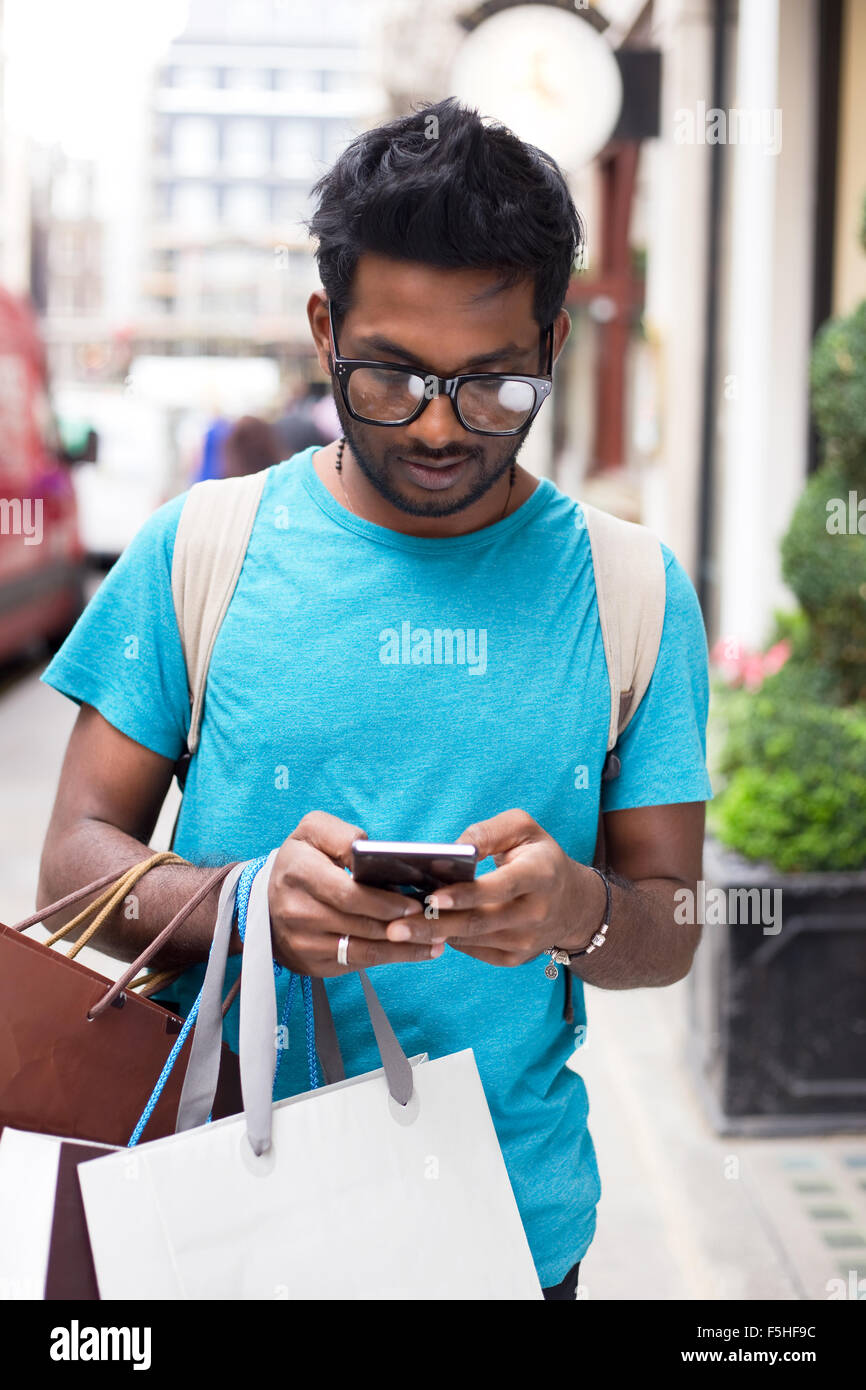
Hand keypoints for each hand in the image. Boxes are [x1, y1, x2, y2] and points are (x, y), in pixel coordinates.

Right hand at [268, 811, 446, 976]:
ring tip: (436, 940)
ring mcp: (303, 943)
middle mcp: (296, 912)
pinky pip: (357, 964)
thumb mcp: (312, 832)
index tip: (415, 903)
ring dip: (404, 948)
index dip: (384, 901)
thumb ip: (342, 835)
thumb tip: (371, 852)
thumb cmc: (300, 860)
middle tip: (436, 921)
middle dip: (402, 925)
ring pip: (362, 951)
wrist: (264, 902)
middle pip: (360, 925)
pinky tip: (415, 951)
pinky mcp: (312, 964)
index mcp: (298, 873)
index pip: (347, 893)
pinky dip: (389, 958)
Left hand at [384, 809, 603, 966]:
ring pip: (471, 940)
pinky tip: (423, 931)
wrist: (573, 904)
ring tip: (397, 929)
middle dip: (433, 925)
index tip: (430, 897)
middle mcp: (536, 912)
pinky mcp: (515, 958)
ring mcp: (526, 941)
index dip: (465, 894)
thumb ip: (487, 832)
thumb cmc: (540, 856)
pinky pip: (473, 950)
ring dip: (433, 935)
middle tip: (394, 927)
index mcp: (541, 874)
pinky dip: (447, 940)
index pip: (500, 888)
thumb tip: (452, 850)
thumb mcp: (523, 828)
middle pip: (478, 923)